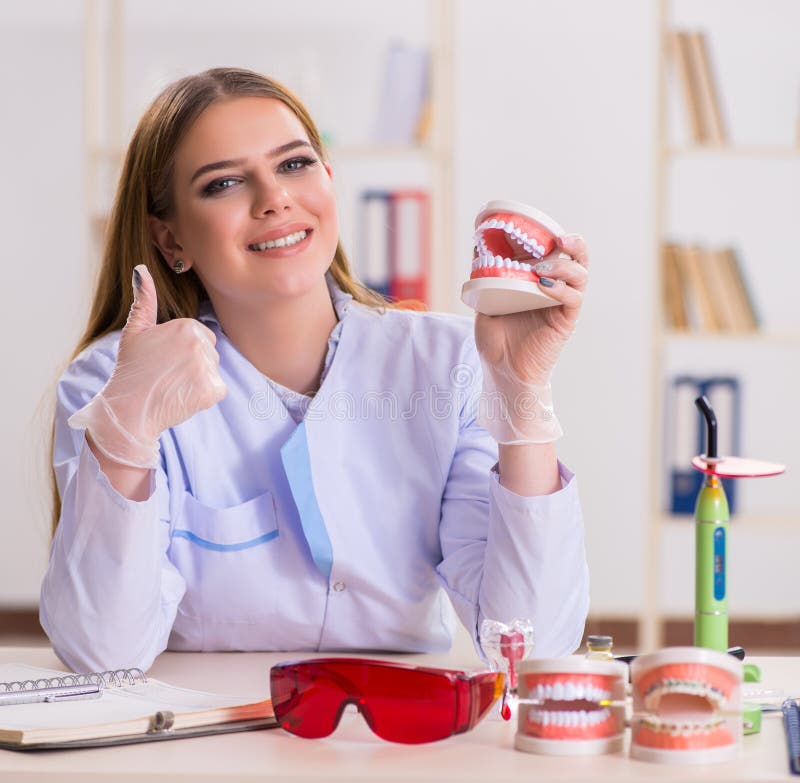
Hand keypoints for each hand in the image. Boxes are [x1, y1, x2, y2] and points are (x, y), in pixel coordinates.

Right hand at [68, 264, 226, 467]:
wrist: (128, 409)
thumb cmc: (131, 369)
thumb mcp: (135, 330)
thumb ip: (144, 299)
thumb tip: (141, 269)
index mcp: (186, 326)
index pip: (201, 336)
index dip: (183, 350)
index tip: (165, 360)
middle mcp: (200, 344)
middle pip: (210, 352)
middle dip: (194, 363)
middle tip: (168, 374)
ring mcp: (208, 368)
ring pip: (213, 370)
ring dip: (199, 379)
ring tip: (174, 385)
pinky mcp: (213, 390)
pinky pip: (218, 389)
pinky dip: (205, 395)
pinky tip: (184, 396)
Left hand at [474, 234, 588, 386]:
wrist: (502, 371)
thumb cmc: (496, 338)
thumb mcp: (485, 301)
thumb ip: (486, 277)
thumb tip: (477, 248)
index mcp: (538, 278)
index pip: (552, 249)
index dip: (547, 235)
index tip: (533, 225)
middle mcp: (554, 286)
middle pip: (576, 256)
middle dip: (572, 242)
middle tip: (558, 238)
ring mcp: (562, 302)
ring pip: (580, 273)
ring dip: (565, 264)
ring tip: (544, 266)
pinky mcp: (566, 319)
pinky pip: (573, 298)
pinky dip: (561, 288)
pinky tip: (544, 285)